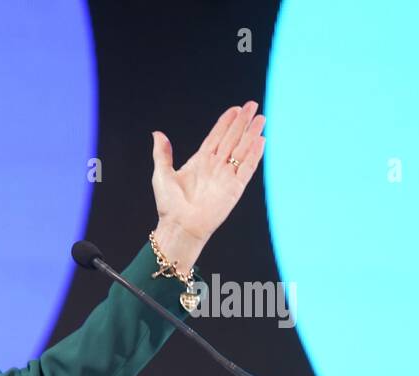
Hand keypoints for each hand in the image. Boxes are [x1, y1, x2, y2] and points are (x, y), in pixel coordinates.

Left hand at [150, 100, 266, 266]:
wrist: (180, 226)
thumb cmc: (169, 205)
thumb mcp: (162, 175)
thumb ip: (162, 154)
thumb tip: (157, 134)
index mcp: (200, 161)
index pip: (216, 137)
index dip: (226, 123)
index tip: (235, 109)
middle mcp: (215, 166)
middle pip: (232, 139)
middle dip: (242, 122)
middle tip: (252, 105)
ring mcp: (226, 176)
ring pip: (242, 150)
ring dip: (251, 134)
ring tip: (260, 118)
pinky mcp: (235, 188)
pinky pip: (247, 168)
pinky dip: (254, 154)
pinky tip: (260, 140)